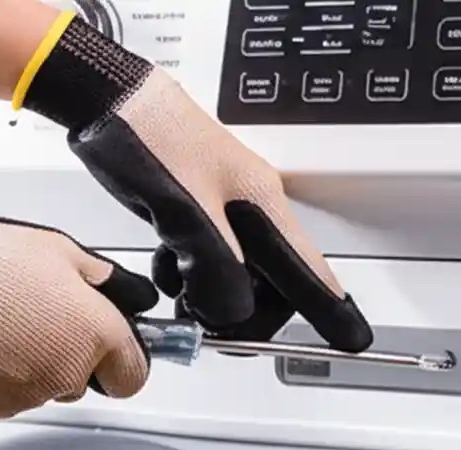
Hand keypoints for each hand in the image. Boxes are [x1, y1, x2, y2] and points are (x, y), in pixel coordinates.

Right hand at [0, 196, 157, 421]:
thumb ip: (105, 280)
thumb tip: (132, 295)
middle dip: (66, 356)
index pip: (132, 376)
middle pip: (80, 381)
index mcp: (96, 336)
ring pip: (38, 390)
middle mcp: (66, 375)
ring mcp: (23, 397)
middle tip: (35, 317)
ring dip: (26, 366)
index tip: (109, 348)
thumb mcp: (61, 251)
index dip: (121, 361)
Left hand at [14, 12, 373, 352]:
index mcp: (261, 205)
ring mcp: (224, 211)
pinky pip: (208, 262)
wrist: (107, 99)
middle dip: (242, 312)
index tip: (354, 338)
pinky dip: (188, 278)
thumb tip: (232, 311)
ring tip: (178, 294)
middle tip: (208, 327)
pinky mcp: (196, 212)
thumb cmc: (144, 137)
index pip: (307, 270)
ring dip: (208, 296)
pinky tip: (166, 268)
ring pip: (236, 277)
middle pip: (271, 285)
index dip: (332, 309)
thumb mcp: (183, 211)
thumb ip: (215, 267)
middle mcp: (251, 209)